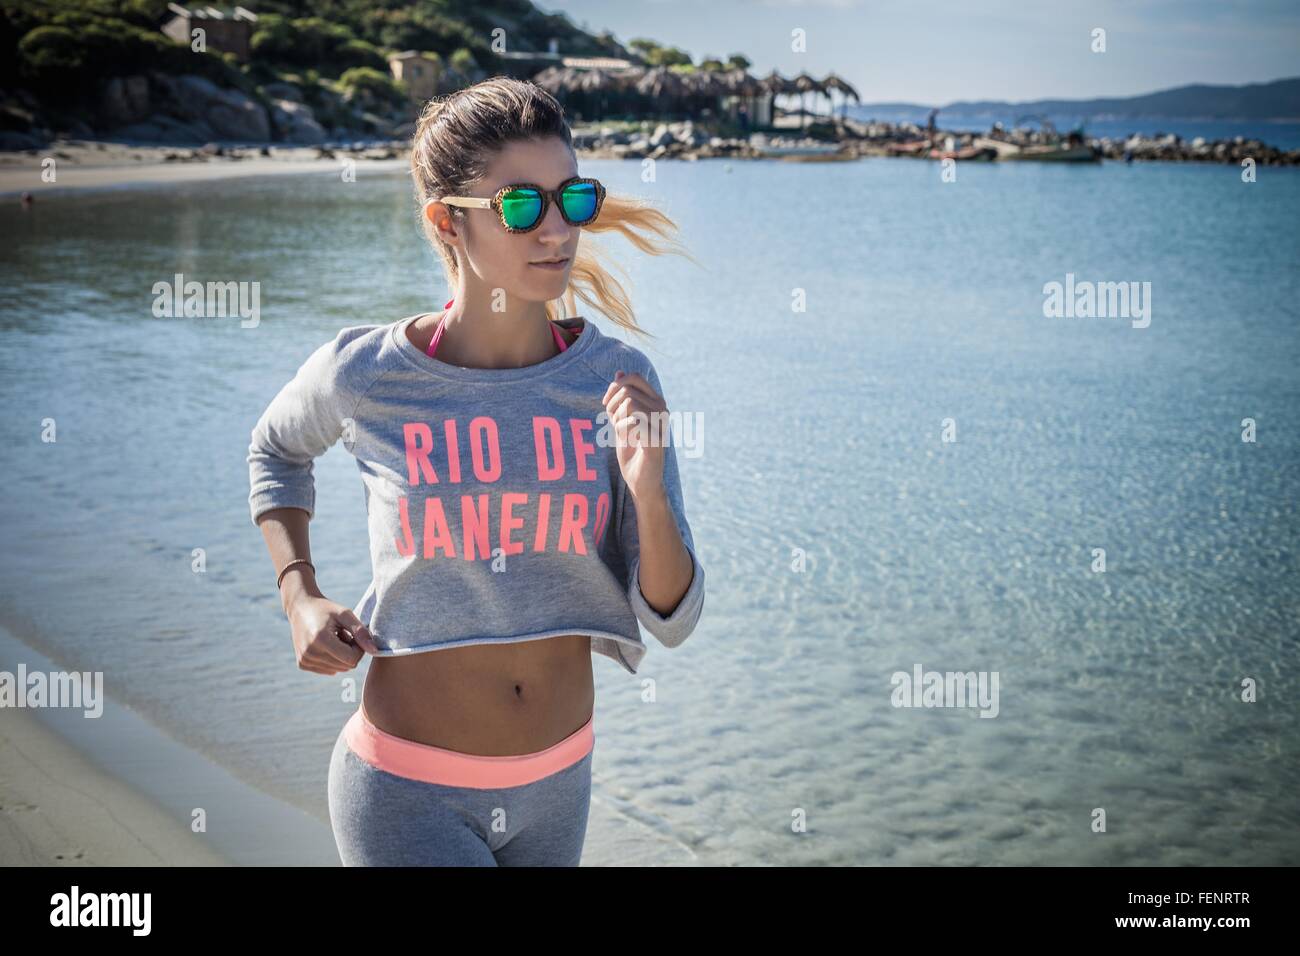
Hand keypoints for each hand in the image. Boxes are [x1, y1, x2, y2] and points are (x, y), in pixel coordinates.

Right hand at [286, 594, 377, 674]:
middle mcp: (310, 653)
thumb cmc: (326, 609)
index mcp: (320, 639)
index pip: (351, 659)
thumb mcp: (345, 614)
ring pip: (338, 670)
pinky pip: (329, 670)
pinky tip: (326, 645)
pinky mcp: (302, 664)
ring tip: (334, 639)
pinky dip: (332, 660)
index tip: (354, 635)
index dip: (358, 649)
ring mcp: (304, 660)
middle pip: (346, 666)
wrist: (301, 608)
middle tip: (344, 635)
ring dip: (341, 656)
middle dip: (350, 652)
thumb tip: (374, 651)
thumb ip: (360, 632)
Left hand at [602, 370, 667, 501]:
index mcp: (656, 402)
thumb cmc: (632, 451)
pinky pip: (633, 419)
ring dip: (616, 418)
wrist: (641, 481)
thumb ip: (622, 398)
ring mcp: (661, 422)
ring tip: (622, 432)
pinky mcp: (657, 436)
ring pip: (629, 402)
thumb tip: (619, 372)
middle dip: (612, 404)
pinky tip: (628, 440)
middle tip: (612, 421)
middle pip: (628, 389)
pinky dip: (622, 429)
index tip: (606, 404)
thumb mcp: (623, 419)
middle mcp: (662, 409)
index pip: (634, 377)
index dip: (615, 386)